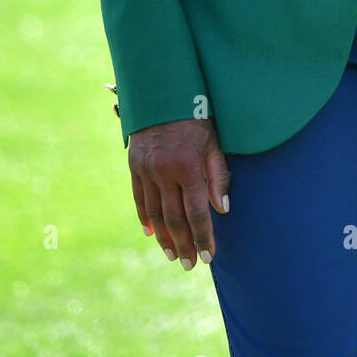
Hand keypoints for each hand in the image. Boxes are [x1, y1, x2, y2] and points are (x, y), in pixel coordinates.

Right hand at [128, 118, 230, 269]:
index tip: (208, 256)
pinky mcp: (134, 165)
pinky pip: (138, 198)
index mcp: (188, 166)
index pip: (197, 212)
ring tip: (173, 256)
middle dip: (184, 244)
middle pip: (174, 218)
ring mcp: (146, 169)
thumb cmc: (197, 115)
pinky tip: (151, 234)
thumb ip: (218, 176)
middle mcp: (164, 171)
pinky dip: (145, 218)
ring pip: (155, 213)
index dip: (203, 236)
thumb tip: (222, 210)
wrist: (163, 91)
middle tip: (190, 265)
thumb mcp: (214, 142)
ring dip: (164, 238)